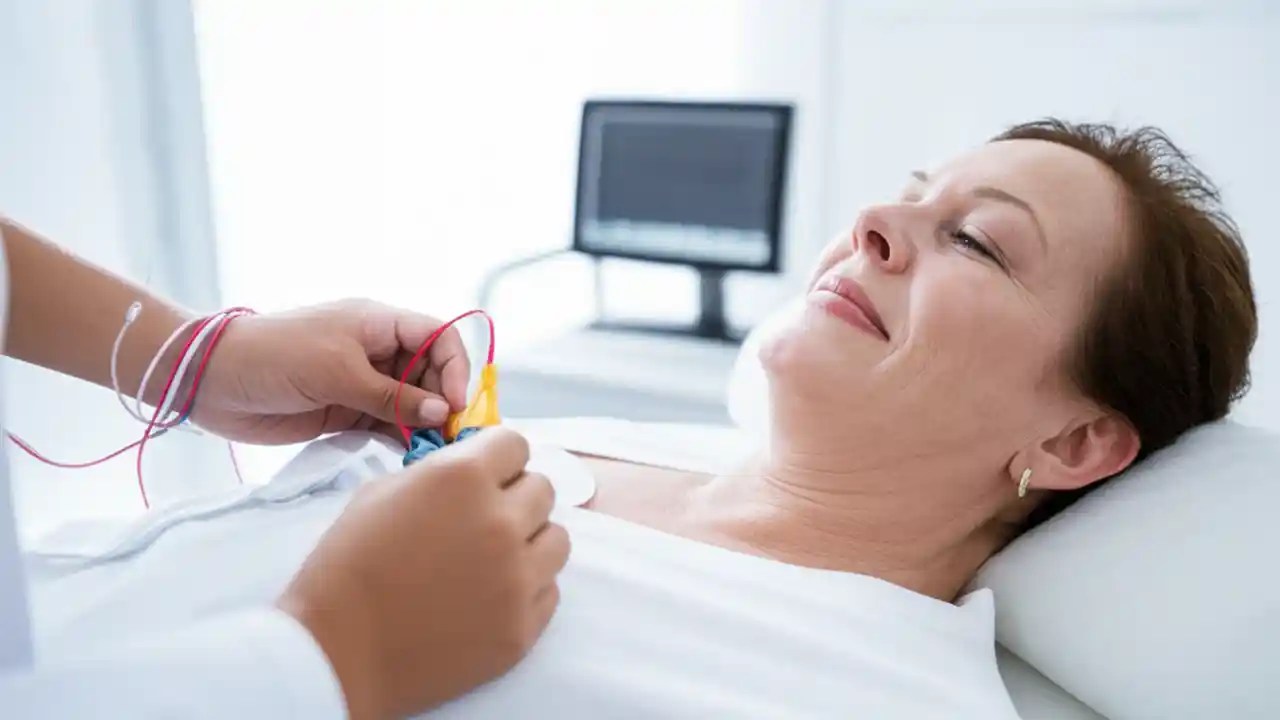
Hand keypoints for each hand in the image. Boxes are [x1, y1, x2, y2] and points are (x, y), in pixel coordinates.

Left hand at [191, 299, 469, 443]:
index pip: (438, 337)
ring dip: (425, 426)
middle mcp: (377, 350)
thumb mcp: (338, 372)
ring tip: (433, 454)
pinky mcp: (346, 412)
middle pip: (431, 373)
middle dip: (445, 402)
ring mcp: (362, 382)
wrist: (211, 380)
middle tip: (451, 439)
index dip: (455, 368)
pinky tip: (410, 457)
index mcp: (379, 323)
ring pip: (412, 403)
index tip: (456, 405)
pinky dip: (402, 439)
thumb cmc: (275, 357)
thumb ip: (392, 397)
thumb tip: (444, 413)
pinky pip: (387, 424)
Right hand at [277, 428, 568, 719]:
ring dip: (531, 541)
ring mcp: (518, 578)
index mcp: (463, 477)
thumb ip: (440, 472)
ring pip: (557, 539)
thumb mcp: (383, 492)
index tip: (486, 474)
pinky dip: (527, 588)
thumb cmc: (347, 566)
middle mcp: (500, 522)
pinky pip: (549, 589)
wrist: (336, 652)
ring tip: (494, 558)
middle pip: (542, 489)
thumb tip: (476, 470)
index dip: (498, 458)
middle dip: (514, 497)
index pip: (516, 445)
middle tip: (483, 519)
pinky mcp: (523, 627)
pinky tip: (490, 595)